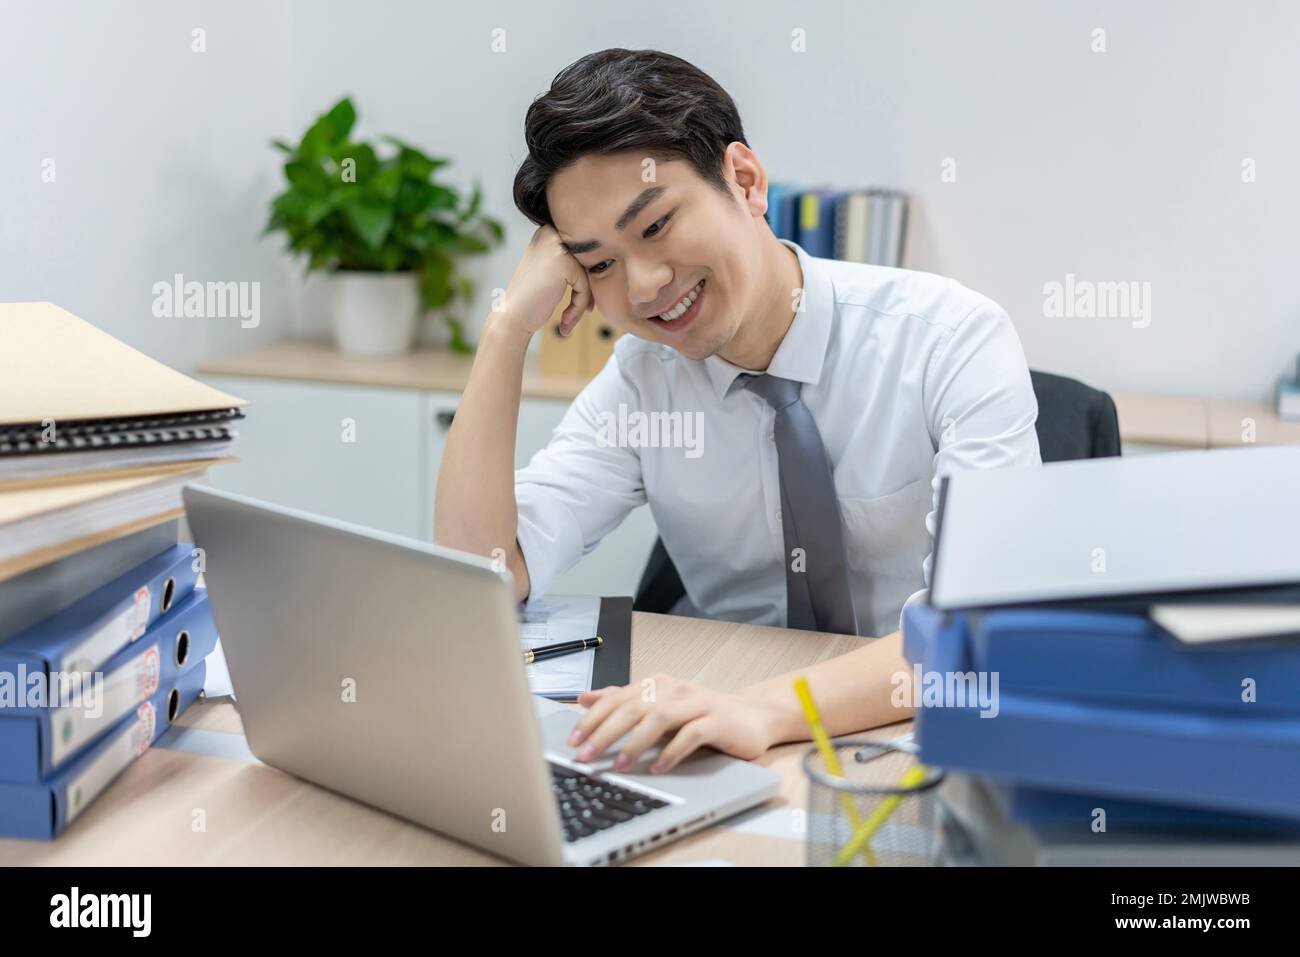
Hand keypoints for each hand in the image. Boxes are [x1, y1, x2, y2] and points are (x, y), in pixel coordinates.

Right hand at [495, 225, 594, 338]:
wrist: (511, 318)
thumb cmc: (531, 300)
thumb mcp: (551, 271)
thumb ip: (573, 260)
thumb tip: (607, 257)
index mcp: (547, 231)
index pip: (582, 253)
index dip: (585, 279)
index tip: (582, 303)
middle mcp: (550, 232)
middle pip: (587, 262)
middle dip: (586, 290)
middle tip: (579, 312)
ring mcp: (556, 246)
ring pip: (588, 274)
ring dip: (583, 301)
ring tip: (568, 319)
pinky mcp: (563, 263)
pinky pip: (585, 286)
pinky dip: (578, 306)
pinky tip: (564, 320)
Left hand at [568, 673, 780, 772]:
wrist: (752, 716)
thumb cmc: (702, 714)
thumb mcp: (659, 704)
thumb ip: (623, 700)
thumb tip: (584, 697)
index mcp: (657, 683)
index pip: (617, 697)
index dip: (592, 718)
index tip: (572, 740)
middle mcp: (675, 689)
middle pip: (634, 707)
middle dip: (605, 733)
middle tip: (585, 756)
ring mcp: (698, 703)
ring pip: (660, 717)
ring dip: (635, 743)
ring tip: (618, 765)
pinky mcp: (718, 721)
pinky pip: (692, 735)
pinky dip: (672, 752)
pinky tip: (658, 767)